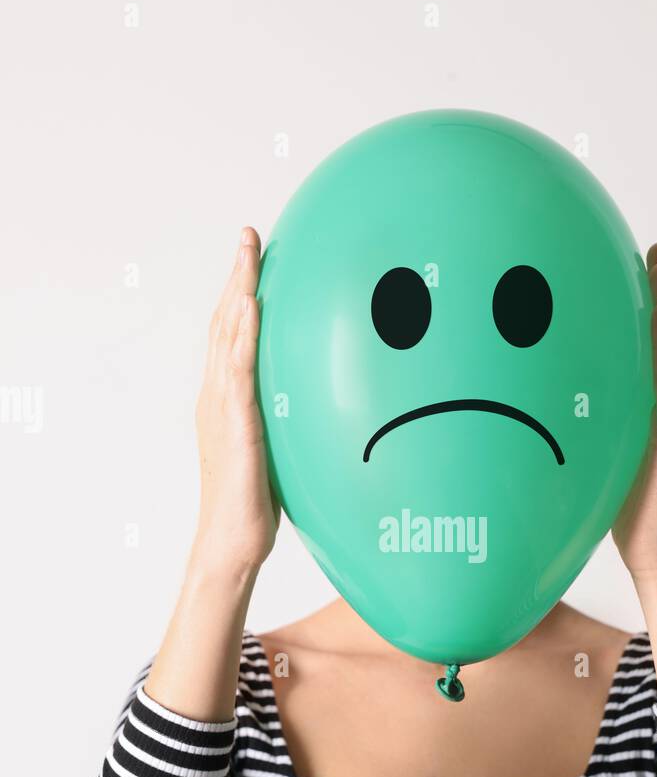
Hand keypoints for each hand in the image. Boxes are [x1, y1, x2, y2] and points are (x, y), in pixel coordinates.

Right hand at [192, 227, 278, 577]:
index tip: (255, 258)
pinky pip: (238, 369)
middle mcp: (219, 395)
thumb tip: (318, 409)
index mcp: (227, 400)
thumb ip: (288, 423)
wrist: (232, 543)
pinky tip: (254, 304)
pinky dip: (244, 333)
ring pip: (228, 334)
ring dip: (239, 287)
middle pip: (226, 321)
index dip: (241, 293)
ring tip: (250, 249)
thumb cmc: (256, 506)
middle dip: (238, 274)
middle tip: (250, 232)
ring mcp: (223, 407)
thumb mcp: (277, 452)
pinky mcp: (234, 424)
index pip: (234, 335)